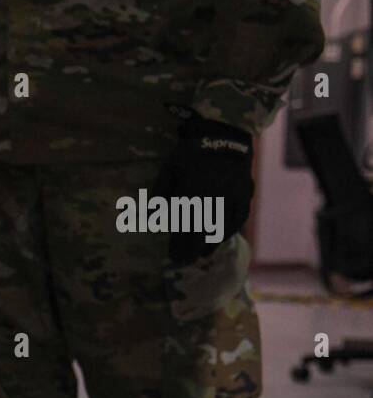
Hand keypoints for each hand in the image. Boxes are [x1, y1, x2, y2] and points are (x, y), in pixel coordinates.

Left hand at [154, 110, 254, 265]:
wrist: (224, 136)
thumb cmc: (191, 153)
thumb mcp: (170, 170)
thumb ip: (160, 194)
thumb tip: (150, 218)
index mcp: (192, 193)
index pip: (183, 227)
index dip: (178, 244)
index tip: (172, 256)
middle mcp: (213, 199)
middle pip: (201, 232)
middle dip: (191, 249)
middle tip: (184, 261)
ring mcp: (232, 197)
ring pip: (220, 228)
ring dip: (210, 243)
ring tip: (201, 254)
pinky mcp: (246, 194)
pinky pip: (239, 218)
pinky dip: (230, 230)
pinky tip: (222, 238)